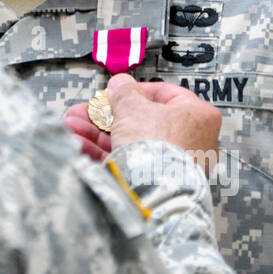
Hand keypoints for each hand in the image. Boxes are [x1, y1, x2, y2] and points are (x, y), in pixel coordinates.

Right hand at [64, 73, 221, 173]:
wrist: (154, 190)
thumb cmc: (157, 146)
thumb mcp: (133, 106)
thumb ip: (124, 91)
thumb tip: (121, 83)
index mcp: (198, 115)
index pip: (164, 94)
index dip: (134, 91)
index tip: (114, 93)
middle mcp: (191, 140)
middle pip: (141, 120)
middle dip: (106, 115)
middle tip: (88, 111)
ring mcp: (172, 163)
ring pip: (129, 141)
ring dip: (98, 133)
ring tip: (74, 126)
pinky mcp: (155, 181)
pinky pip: (127, 161)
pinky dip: (103, 152)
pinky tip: (81, 144)